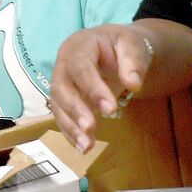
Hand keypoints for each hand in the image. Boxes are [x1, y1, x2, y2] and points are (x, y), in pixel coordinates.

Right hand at [50, 25, 152, 148]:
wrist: (117, 48)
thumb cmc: (124, 44)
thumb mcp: (133, 45)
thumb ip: (133, 62)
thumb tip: (133, 85)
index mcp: (79, 45)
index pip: (80, 67)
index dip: (92, 88)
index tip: (110, 109)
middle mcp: (64, 63)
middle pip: (62, 87)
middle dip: (75, 110)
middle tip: (91, 129)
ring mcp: (61, 81)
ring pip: (58, 105)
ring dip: (71, 126)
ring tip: (86, 145)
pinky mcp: (64, 98)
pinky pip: (62, 116)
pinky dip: (71, 132)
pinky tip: (82, 147)